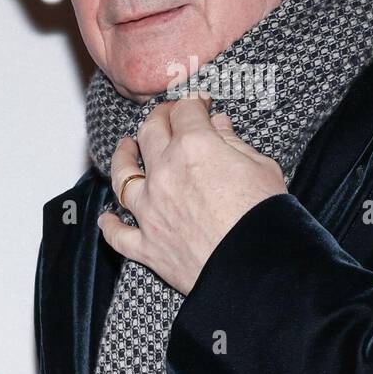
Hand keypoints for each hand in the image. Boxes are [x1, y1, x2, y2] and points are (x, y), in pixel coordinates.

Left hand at [97, 93, 288, 294]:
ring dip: (122, 158)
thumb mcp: (261, 168)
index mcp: (195, 147)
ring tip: (125, 148)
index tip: (201, 105)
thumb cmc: (265, 218)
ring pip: (122, 176)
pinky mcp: (147, 245)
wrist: (257, 270)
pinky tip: (107, 219)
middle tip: (167, 117)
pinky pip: (118, 235)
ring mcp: (150, 210)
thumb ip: (234, 143)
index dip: (194, 103)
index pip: (185, 111)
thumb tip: (219, 125)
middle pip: (149, 132)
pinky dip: (110, 226)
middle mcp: (165, 173)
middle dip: (159, 118)